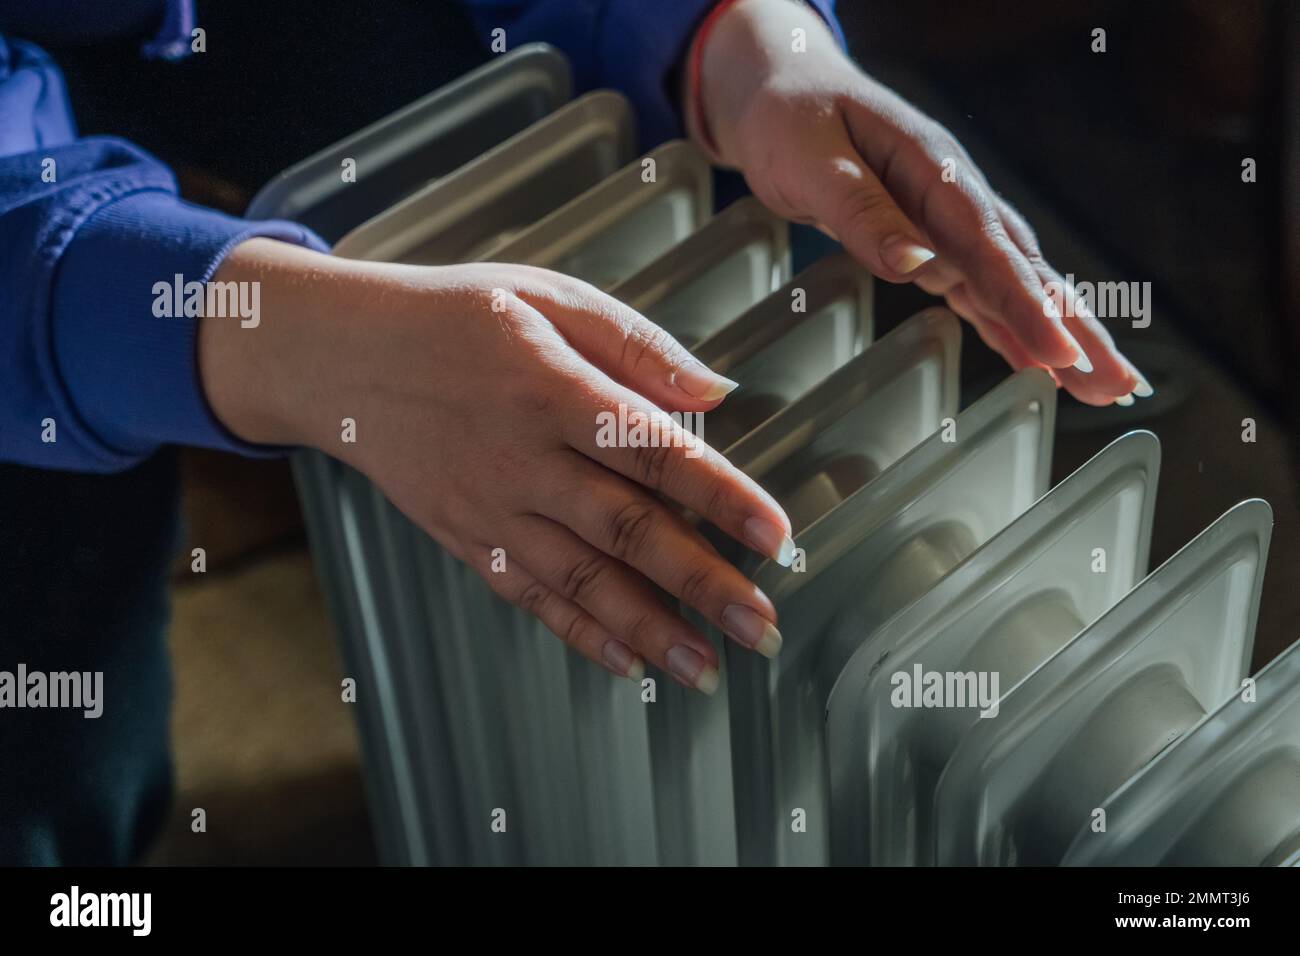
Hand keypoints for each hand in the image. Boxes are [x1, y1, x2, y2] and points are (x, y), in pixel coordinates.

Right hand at [199, 238, 792, 692]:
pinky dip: (581, 634)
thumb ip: (635, 344)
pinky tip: (628, 663)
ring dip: (650, 629)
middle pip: (625, 530)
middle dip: (701, 584)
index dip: (720, 494)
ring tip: (708, 669)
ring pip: (581, 580)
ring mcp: (492, 508)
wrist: (342, 358)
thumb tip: (714, 391)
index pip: (652, 451)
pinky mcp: (468, 539)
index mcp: (551, 389)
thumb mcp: (544, 295)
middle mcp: (523, 459)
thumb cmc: (451, 317)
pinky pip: (531, 597)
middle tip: (762, 627)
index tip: (774, 534)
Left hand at [688, 0, 1149, 405]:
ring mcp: (948, 219)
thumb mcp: (812, 163)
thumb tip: (916, 264)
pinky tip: (1040, 364)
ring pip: (1016, 285)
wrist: (783, 86)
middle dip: (1075, 329)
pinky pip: (981, 291)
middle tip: (1118, 384)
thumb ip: (862, 214)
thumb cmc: (791, 118)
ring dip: (1059, 336)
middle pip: (1026, 269)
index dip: (1027, 304)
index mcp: (933, 169)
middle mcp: (954, 195)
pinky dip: (1013, 328)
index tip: (1058, 353)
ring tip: (1104, 387)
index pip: (990, 247)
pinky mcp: (933, 240)